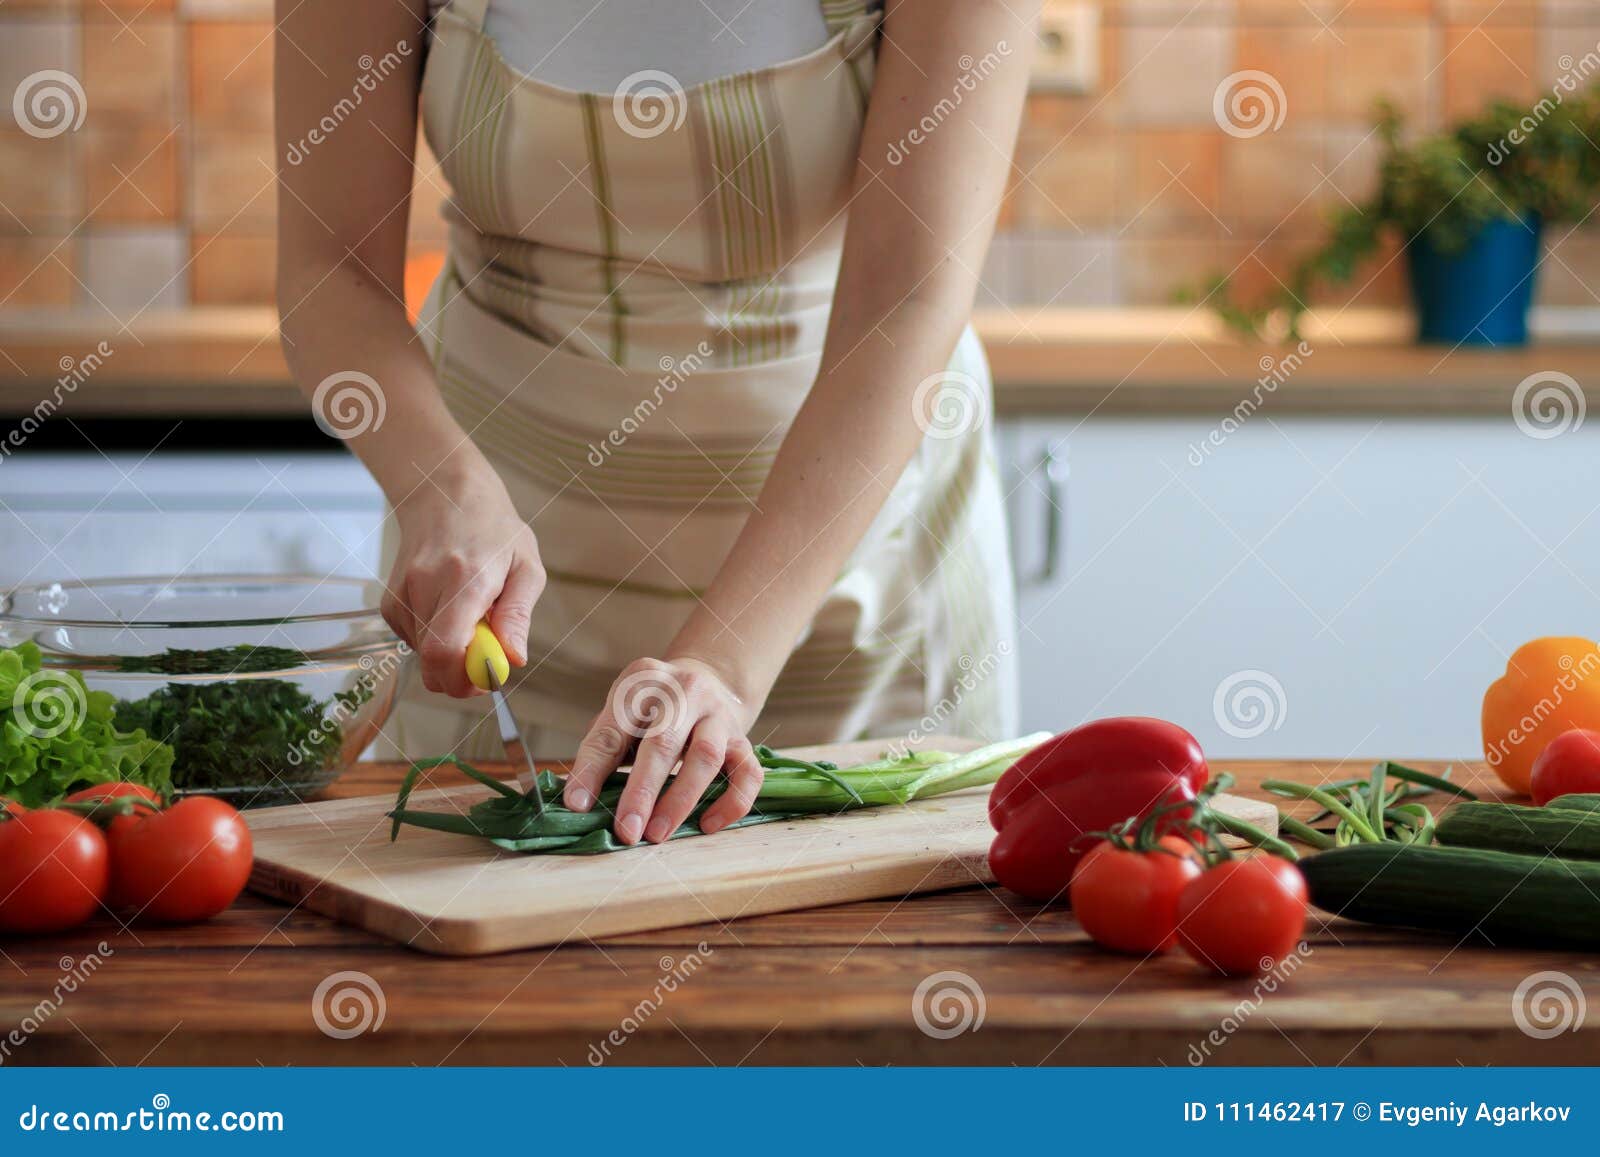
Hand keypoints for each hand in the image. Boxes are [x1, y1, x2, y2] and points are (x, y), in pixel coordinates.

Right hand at [380, 464, 544, 697]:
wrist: (445, 495)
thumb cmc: (494, 530)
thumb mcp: (526, 567)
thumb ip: (518, 615)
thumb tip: (513, 659)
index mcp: (465, 578)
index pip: (446, 649)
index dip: (465, 679)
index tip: (488, 678)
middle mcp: (426, 586)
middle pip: (432, 663)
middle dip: (460, 677)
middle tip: (484, 663)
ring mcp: (402, 594)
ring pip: (422, 656)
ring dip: (450, 654)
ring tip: (471, 619)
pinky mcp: (390, 603)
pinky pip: (412, 642)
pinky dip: (433, 640)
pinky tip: (449, 612)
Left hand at [564, 657, 764, 843]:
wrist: (708, 678)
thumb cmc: (652, 710)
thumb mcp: (621, 715)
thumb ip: (601, 751)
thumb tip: (577, 803)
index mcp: (642, 681)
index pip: (612, 730)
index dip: (592, 770)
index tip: (578, 807)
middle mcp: (685, 692)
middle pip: (664, 742)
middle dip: (643, 791)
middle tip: (627, 832)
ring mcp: (718, 715)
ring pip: (707, 757)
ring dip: (681, 801)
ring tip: (657, 835)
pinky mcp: (743, 738)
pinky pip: (748, 773)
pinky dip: (731, 803)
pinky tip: (707, 825)